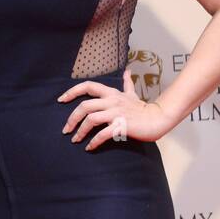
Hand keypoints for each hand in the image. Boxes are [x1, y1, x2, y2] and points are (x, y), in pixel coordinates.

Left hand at [59, 72, 173, 150]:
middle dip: (72, 118)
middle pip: (84, 106)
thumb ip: (126, 83)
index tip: (61, 100)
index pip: (87, 86)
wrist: (158, 119)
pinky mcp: (121, 126)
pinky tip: (89, 147)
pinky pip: (103, 134)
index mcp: (111, 93)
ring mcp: (116, 114)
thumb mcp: (132, 94)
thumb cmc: (143, 108)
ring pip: (91, 119)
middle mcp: (112, 101)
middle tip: (66, 129)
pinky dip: (94, 142)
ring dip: (80, 131)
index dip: (72, 92)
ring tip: (75, 140)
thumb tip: (127, 71)